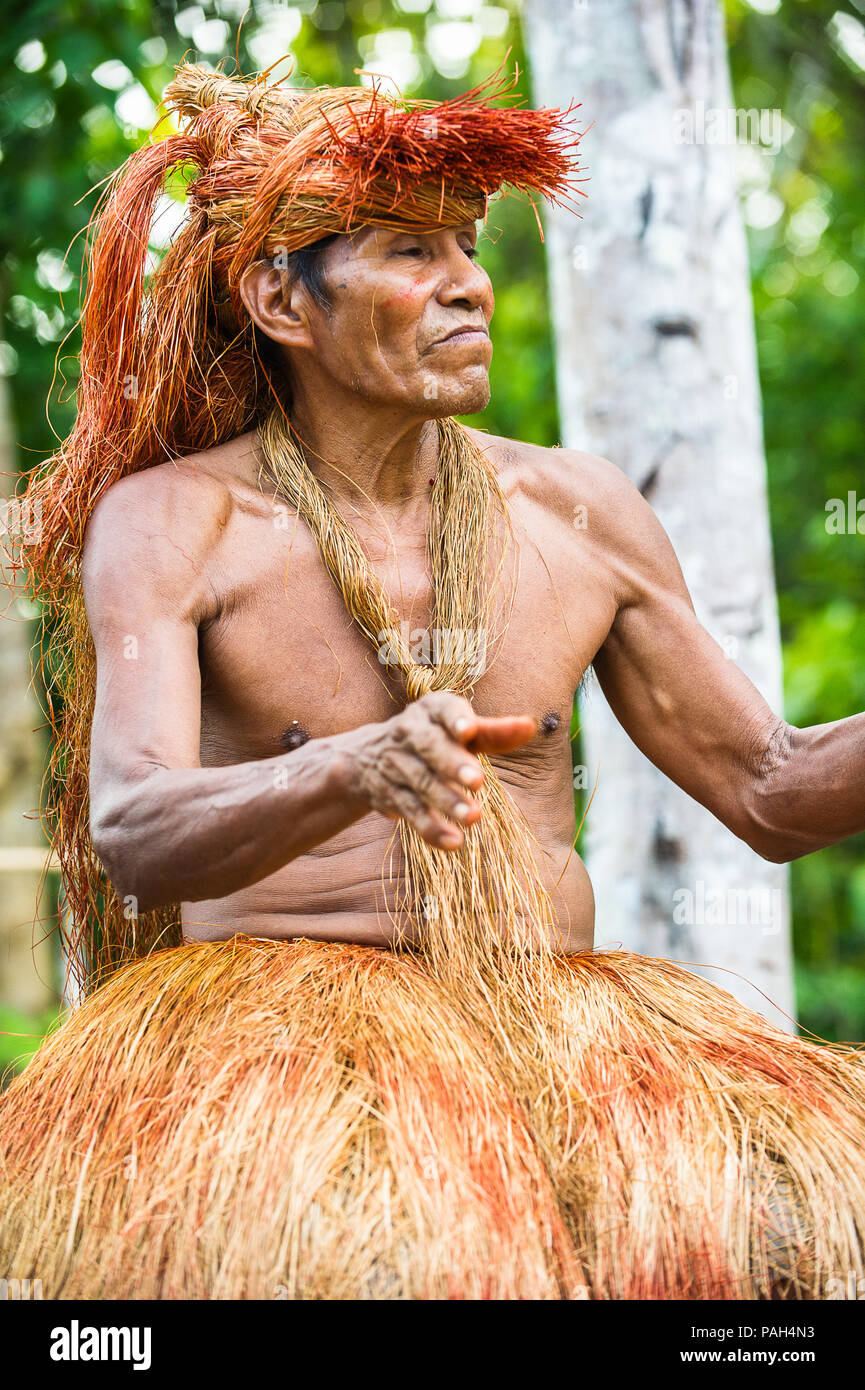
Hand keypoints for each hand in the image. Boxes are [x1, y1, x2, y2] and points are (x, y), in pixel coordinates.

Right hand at [343, 692, 536, 849]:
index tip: (469, 730)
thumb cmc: (433, 738)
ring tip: (473, 818)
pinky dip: (432, 829)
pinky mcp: (390, 795)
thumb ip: (493, 732)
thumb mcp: (459, 731)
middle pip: (429, 747)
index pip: (442, 708)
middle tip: (478, 781)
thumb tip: (530, 727)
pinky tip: (454, 842)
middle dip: (452, 763)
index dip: (455, 718)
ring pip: (422, 782)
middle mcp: (409, 733)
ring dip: (447, 801)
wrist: (367, 757)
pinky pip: (411, 812)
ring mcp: (397, 764)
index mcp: (430, 711)